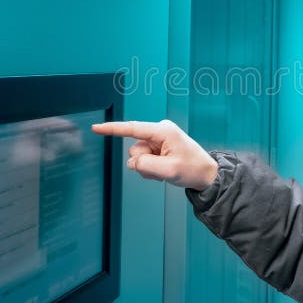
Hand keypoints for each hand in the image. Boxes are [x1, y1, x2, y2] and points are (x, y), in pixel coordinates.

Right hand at [91, 119, 218, 190]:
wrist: (206, 174)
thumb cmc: (193, 169)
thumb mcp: (169, 170)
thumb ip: (146, 165)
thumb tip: (132, 162)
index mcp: (163, 131)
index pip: (132, 128)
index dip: (112, 129)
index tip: (96, 128)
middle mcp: (159, 132)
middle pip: (135, 150)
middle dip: (144, 164)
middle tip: (163, 169)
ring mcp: (158, 140)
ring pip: (138, 158)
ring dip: (149, 168)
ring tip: (166, 170)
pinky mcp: (158, 148)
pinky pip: (144, 161)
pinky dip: (152, 169)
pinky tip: (165, 170)